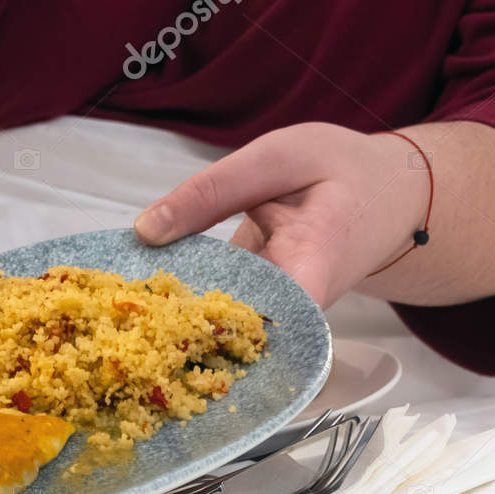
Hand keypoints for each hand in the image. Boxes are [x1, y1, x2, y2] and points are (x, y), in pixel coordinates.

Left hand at [133, 123, 427, 307]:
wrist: (387, 196)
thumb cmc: (338, 171)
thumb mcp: (276, 159)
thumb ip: (212, 192)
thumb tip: (144, 230)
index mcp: (311, 265)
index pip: (267, 318)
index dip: (214, 334)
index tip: (160, 334)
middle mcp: (293, 307)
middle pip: (228, 335)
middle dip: (167, 334)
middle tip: (107, 323)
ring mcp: (275, 316)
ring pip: (217, 331)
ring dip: (165, 324)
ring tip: (109, 314)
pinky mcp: (259, 312)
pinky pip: (215, 317)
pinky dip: (177, 307)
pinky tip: (135, 299)